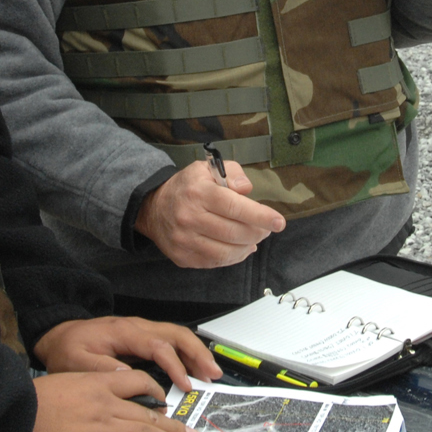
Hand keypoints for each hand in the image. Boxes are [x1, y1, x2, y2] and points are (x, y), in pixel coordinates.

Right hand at [21, 369, 202, 431]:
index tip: (169, 407)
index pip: (139, 382)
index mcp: (99, 382)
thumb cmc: (35, 402)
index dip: (158, 396)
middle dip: (176, 427)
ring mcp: (100, 427)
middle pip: (150, 413)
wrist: (14, 416)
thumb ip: (94, 388)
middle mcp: (105, 403)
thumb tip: (114, 401)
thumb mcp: (68, 381)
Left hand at [34, 315, 223, 390]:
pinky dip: (186, 355)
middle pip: (176, 334)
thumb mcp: (75, 362)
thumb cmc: (67, 348)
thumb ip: (101, 369)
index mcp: (123, 332)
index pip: (158, 345)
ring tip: (211, 374)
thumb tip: (129, 377)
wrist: (59, 335)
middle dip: (197, 353)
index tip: (184, 384)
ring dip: (196, 353)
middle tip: (212, 374)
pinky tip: (194, 370)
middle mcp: (137, 327)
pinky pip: (170, 342)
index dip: (174, 365)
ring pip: (177, 336)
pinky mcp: (142, 339)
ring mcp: (142, 331)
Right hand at [135, 159, 284, 267]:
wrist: (153, 209)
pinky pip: (216, 262)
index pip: (234, 207)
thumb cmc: (187, 187)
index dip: (260, 215)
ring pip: (227, 252)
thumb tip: (247, 190)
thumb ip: (232, 173)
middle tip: (267, 228)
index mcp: (198, 193)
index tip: (278, 222)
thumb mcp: (206, 168)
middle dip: (258, 232)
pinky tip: (240, 248)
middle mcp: (189, 218)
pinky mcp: (184, 257)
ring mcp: (185, 241)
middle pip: (234, 232)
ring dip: (248, 247)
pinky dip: (234, 257)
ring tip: (254, 238)